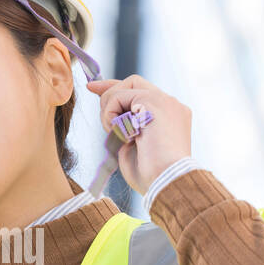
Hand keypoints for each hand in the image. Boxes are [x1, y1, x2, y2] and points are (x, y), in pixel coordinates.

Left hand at [85, 75, 191, 196]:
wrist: (167, 182)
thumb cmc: (152, 175)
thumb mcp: (134, 147)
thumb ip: (126, 129)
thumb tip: (111, 118)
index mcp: (169, 116)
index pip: (141, 92)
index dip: (116, 89)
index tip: (93, 88)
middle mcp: (170, 104)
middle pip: (133, 82)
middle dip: (108, 92)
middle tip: (97, 107)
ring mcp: (164, 100)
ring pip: (124, 86)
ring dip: (110, 110)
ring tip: (116, 135)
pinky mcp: (153, 101)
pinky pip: (119, 96)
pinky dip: (110, 113)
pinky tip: (118, 133)